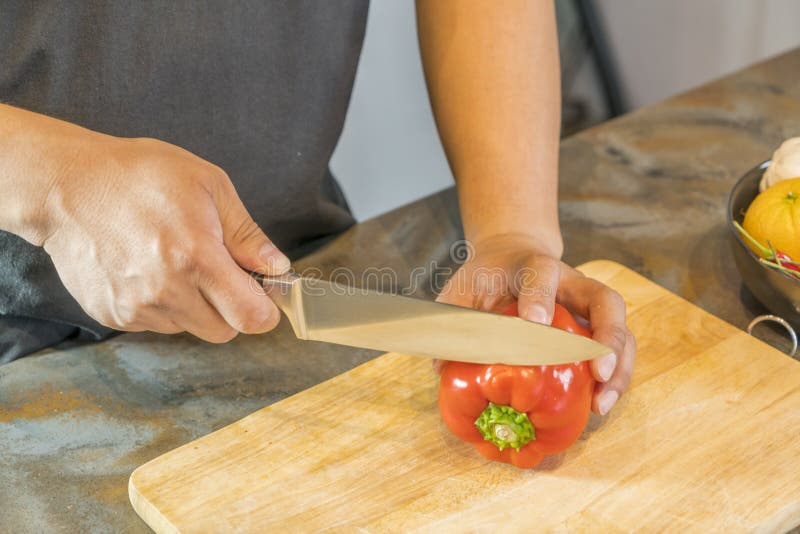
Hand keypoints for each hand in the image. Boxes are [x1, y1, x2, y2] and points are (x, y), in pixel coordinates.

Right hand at [36, 134, 288, 341]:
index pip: (250, 318)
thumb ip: (247, 234)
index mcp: (196, 259)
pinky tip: (148, 269)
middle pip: (223, 330)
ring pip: (189, 327)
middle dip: (231, 307)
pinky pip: (157, 323)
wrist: (66, 184)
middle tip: (218, 270)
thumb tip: (277, 267)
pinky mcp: (112, 316)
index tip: (263, 294)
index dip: (264, 310)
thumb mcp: (208, 186)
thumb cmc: (139, 176)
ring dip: (195, 305)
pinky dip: (163, 304)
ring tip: (175, 261)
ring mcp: (135, 308)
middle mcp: (166, 292)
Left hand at [436, 234, 634, 415]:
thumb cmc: (485, 277)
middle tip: (597, 372)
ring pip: (620, 327)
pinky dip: (614, 378)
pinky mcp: (595, 326)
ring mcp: (587, 304)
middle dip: (606, 336)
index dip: (539, 298)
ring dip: (618, 367)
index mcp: (532, 267)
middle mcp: (570, 282)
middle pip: (604, 298)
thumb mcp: (462, 289)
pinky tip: (598, 405)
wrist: (510, 257)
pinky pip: (617, 349)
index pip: (540, 274)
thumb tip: (444, 367)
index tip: (534, 325)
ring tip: (601, 404)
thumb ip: (454, 321)